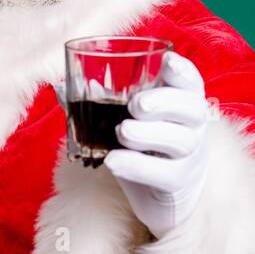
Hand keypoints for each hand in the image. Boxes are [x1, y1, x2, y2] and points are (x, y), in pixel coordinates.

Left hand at [103, 51, 209, 239]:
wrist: (164, 192)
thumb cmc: (145, 145)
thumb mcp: (128, 120)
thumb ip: (101, 102)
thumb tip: (62, 88)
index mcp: (182, 102)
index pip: (191, 82)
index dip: (182, 71)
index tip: (166, 61)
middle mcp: (193, 126)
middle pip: (191, 109)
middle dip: (164, 102)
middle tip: (136, 104)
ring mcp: (189, 155)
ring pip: (180, 141)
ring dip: (148, 134)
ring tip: (121, 132)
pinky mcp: (177, 181)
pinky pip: (163, 173)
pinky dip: (137, 166)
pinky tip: (113, 161)